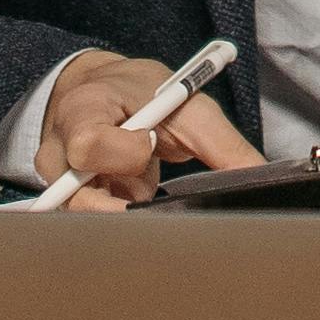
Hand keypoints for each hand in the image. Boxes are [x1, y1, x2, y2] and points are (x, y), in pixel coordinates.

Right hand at [33, 49, 265, 208]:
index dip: (127, 153)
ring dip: (127, 208)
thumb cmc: (140, 93)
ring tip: (144, 185)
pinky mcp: (68, 205)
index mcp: (80, 112)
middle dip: (127, 196)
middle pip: (80, 198)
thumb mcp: (185, 103)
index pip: (89, 146)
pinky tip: (139, 199)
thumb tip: (263, 177)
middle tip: (151, 183)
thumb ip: (221, 142)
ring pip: (89, 221)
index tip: (152, 143)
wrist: (105, 93)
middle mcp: (57, 153)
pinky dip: (124, 215)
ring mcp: (57, 185)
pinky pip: (95, 226)